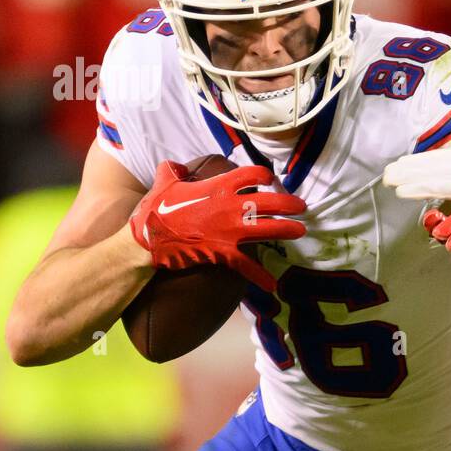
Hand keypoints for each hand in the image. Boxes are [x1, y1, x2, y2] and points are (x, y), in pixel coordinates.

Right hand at [130, 161, 306, 289]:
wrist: (148, 239)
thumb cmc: (156, 209)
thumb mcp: (164, 182)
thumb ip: (172, 170)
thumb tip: (174, 165)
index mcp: (218, 187)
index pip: (251, 174)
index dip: (264, 175)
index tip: (270, 179)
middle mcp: (230, 207)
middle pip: (268, 202)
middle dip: (288, 204)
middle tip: (301, 206)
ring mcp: (229, 231)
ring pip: (267, 229)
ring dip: (286, 230)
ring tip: (300, 230)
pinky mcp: (224, 252)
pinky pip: (247, 265)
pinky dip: (260, 276)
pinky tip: (273, 285)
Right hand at [384, 150, 450, 225]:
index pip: (449, 184)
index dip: (423, 186)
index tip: (400, 191)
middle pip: (440, 165)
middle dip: (412, 170)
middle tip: (386, 176)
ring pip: (444, 157)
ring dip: (417, 161)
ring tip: (394, 167)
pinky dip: (431, 157)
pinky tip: (416, 161)